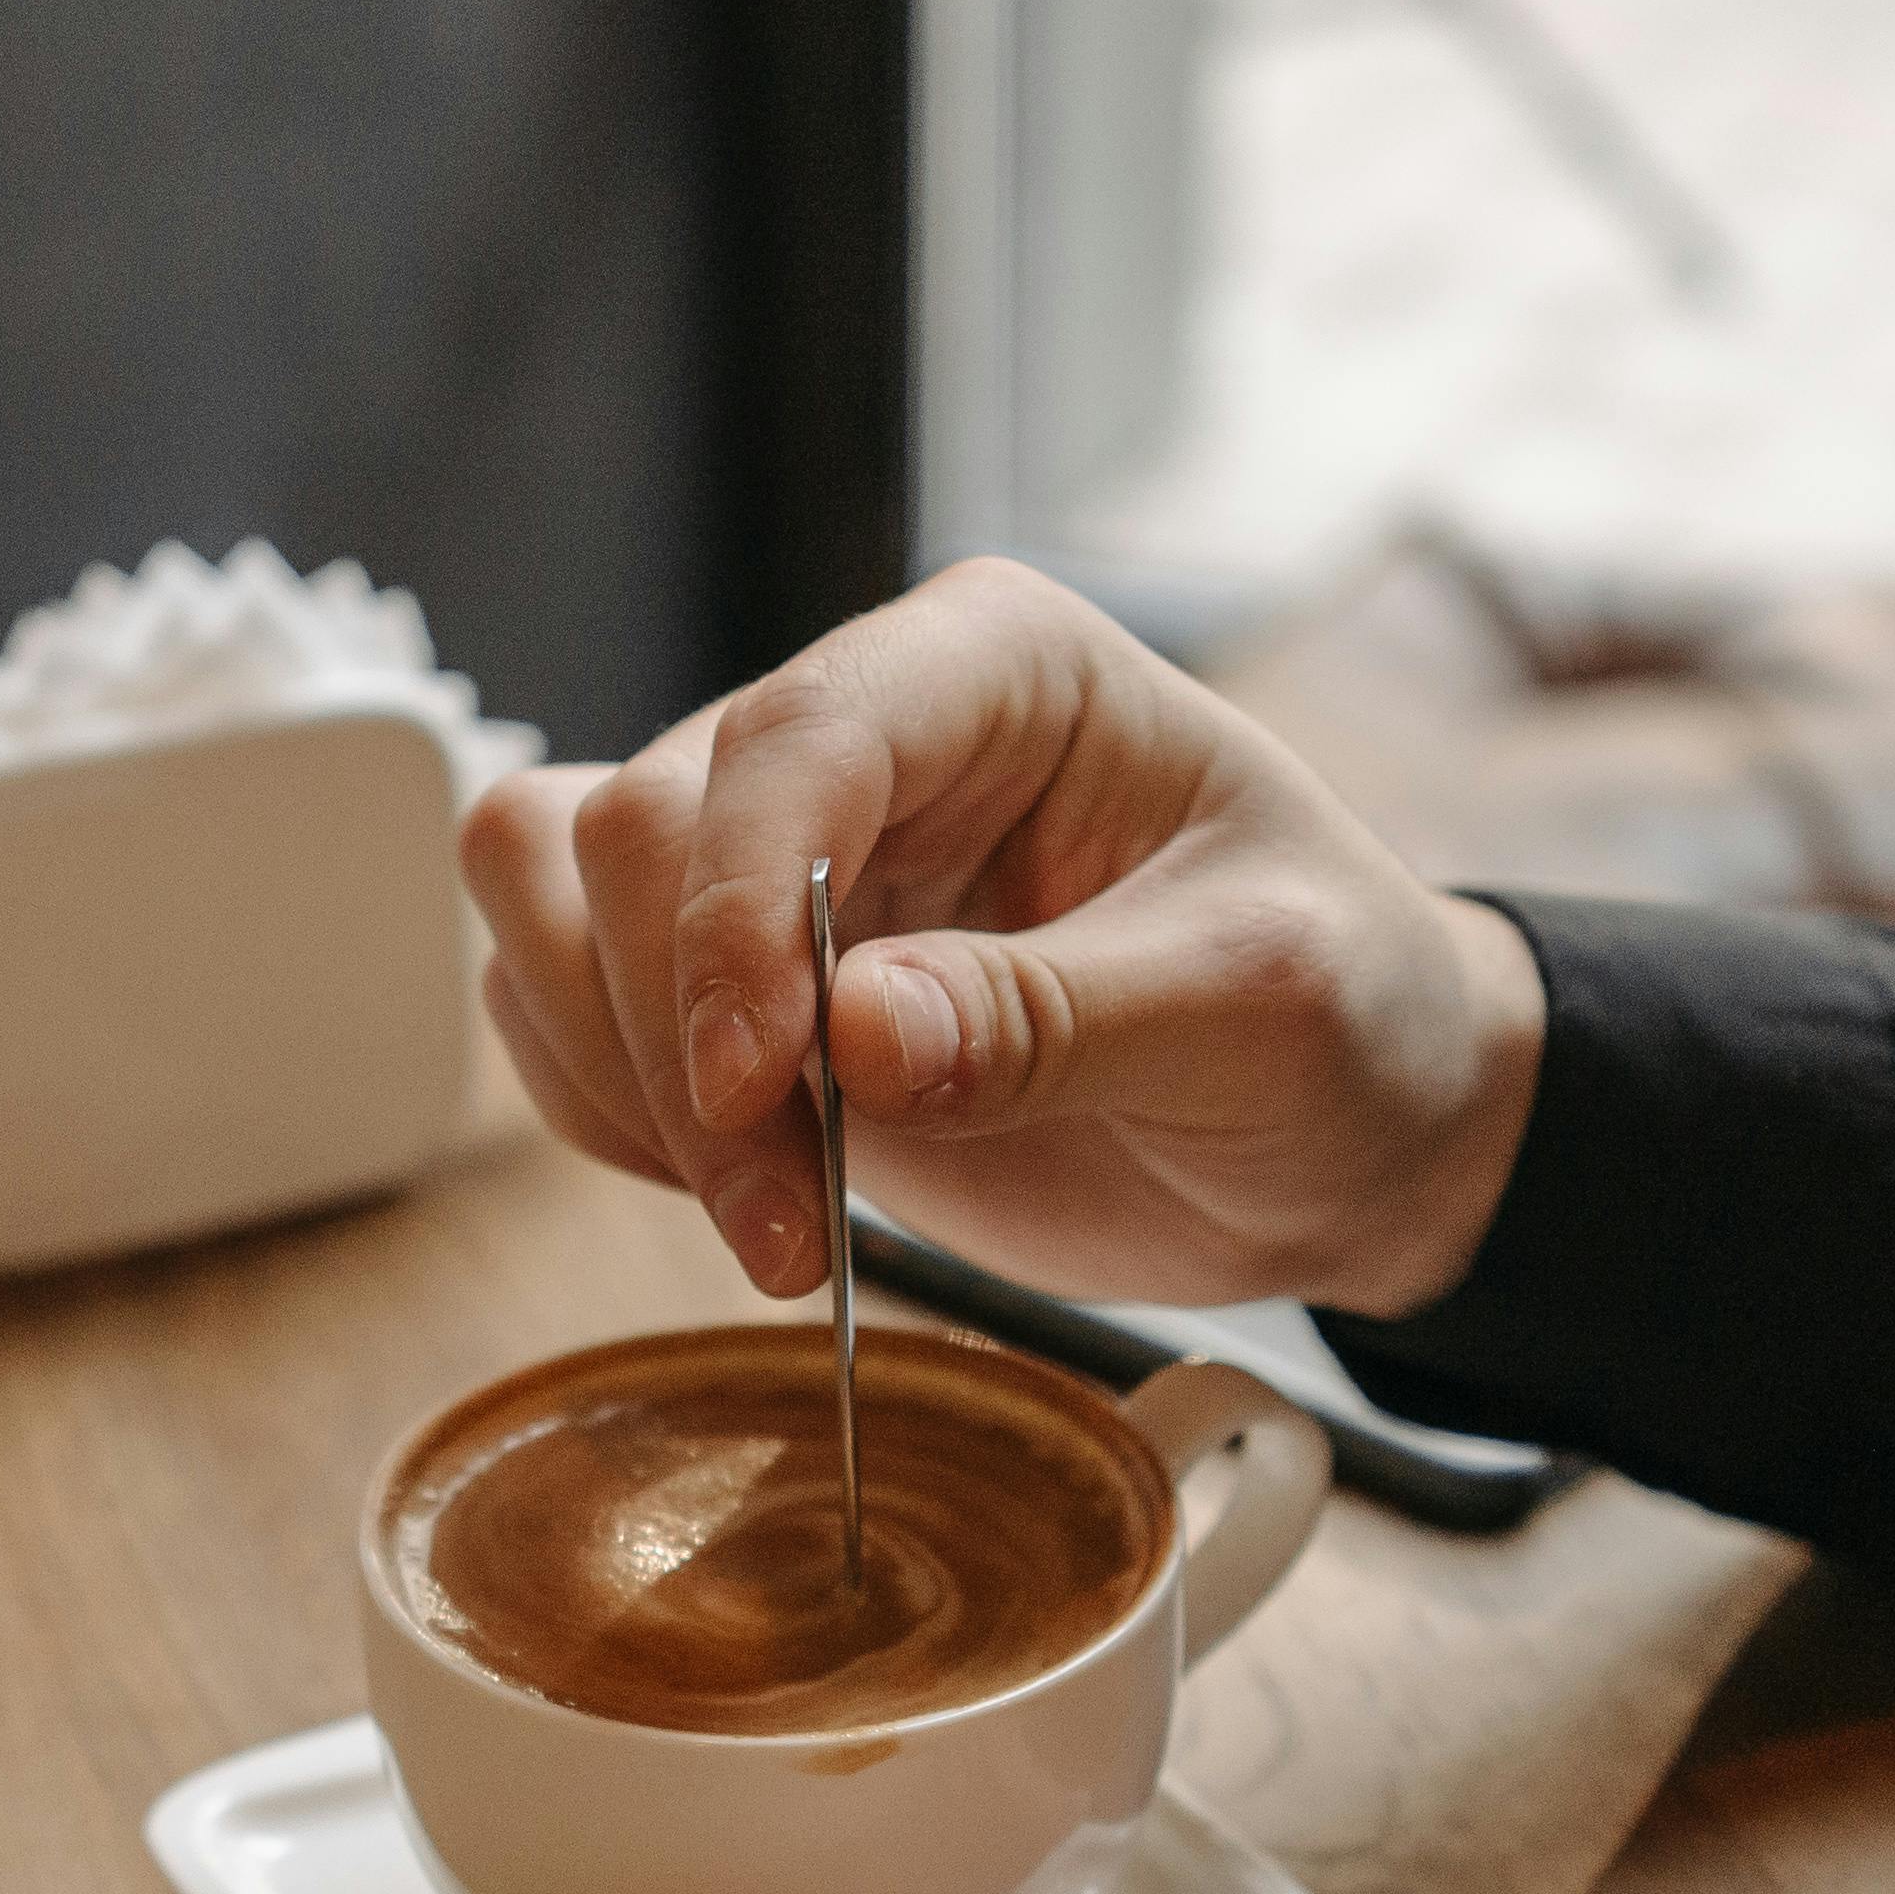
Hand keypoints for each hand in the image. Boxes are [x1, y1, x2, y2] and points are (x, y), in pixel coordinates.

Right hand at [458, 557, 1542, 1318]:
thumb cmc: (1341, 1026)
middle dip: (679, 1041)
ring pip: (553, 899)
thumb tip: (854, 1037)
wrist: (1342, 1138)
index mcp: (997, 670)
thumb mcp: (1258, 1015)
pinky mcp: (742, 982)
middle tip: (788, 1223)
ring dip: (618, 1074)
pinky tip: (742, 1194)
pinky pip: (568, 1005)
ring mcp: (785, 859)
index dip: (735, 918)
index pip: (788, 744)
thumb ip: (1057, 1018)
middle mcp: (867, 736)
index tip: (759, 1091)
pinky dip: (609, 1111)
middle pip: (633, 829)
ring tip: (773, 1223)